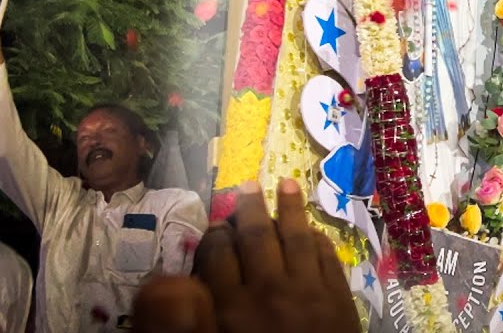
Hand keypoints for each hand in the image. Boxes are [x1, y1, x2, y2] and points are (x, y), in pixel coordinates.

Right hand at [189, 179, 359, 332]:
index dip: (215, 237)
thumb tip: (162, 285)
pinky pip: (328, 259)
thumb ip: (189, 319)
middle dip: (250, 210)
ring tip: (287, 184)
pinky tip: (314, 230)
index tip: (216, 224)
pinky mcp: (339, 300)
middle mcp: (269, 291)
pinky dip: (319, 240)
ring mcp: (309, 292)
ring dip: (291, 209)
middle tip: (248, 186)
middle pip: (257, 239)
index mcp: (231, 308)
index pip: (217, 257)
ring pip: (297, 239)